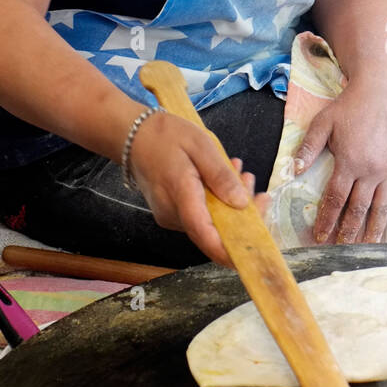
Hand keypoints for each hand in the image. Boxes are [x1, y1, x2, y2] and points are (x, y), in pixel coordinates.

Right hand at [127, 111, 266, 264]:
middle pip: (214, 231)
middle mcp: (172, 215)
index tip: (253, 251)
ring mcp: (171, 216)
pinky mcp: (172, 213)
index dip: (229, 250)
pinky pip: (201, 215)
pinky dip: (218, 201)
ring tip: (240, 174)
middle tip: (251, 182)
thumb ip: (220, 175)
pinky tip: (226, 178)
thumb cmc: (165, 136)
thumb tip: (242, 203)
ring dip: (231, 203)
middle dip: (242, 213)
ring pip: (210, 223)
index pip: (206, 235)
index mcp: (180, 196)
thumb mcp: (200, 146)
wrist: (133, 135)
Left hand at [293, 80, 386, 243]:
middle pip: (358, 208)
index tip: (321, 237)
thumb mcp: (322, 123)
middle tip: (342, 249)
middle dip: (348, 230)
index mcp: (349, 161)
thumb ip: (308, 148)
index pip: (335, 199)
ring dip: (375, 230)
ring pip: (383, 207)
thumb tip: (294, 171)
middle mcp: (372, 170)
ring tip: (368, 248)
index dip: (327, 220)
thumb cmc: (348, 107)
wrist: (380, 91)